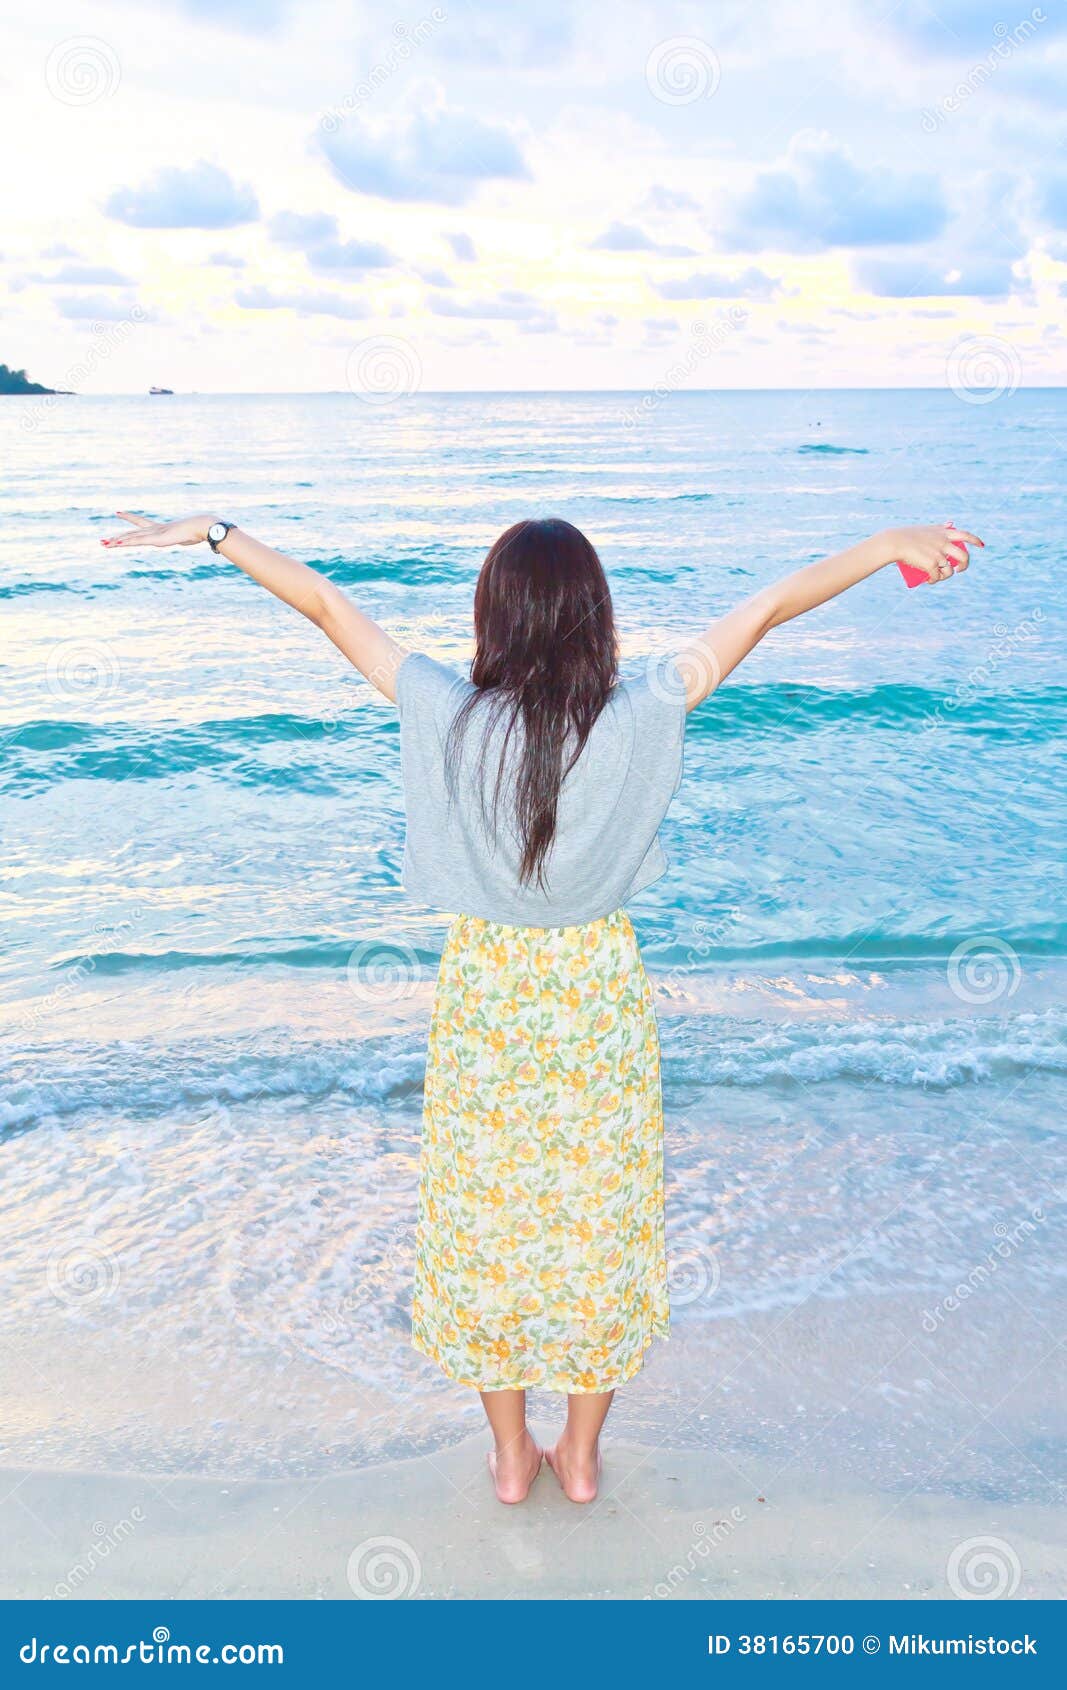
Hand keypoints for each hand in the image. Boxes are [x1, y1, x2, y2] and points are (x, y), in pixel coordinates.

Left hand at [101, 511, 216, 548]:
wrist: (199, 527)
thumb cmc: (198, 531)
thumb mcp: (189, 536)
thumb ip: (187, 537)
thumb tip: (195, 537)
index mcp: (159, 529)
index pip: (140, 522)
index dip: (129, 517)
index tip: (118, 513)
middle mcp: (153, 530)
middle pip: (130, 534)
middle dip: (117, 537)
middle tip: (103, 540)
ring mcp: (153, 534)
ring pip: (130, 538)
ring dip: (116, 541)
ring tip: (103, 544)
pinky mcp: (155, 539)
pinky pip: (137, 541)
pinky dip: (126, 542)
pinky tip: (116, 543)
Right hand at [886, 522, 983, 583]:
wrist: (894, 543)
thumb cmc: (906, 535)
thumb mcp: (927, 529)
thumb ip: (939, 527)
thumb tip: (951, 523)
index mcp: (943, 533)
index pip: (965, 535)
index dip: (975, 540)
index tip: (981, 545)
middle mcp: (944, 543)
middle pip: (963, 556)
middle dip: (964, 565)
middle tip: (959, 570)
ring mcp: (938, 554)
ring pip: (950, 570)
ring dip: (945, 576)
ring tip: (938, 577)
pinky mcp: (931, 564)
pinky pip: (937, 576)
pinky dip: (934, 580)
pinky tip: (930, 581)